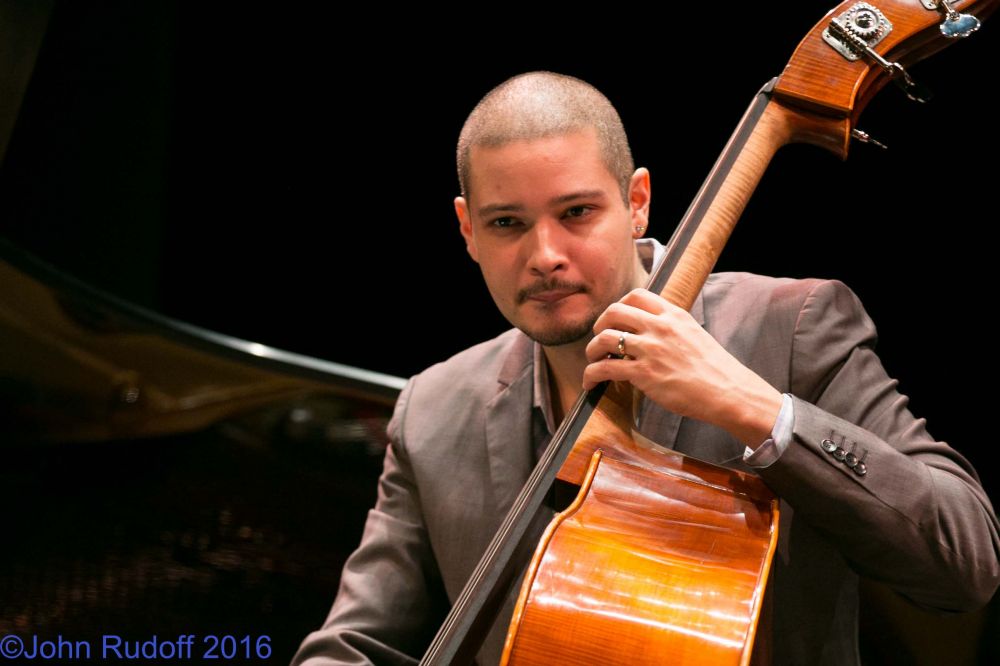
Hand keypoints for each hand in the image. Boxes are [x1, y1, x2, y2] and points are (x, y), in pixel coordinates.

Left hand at [582, 288, 782, 446]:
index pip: (637, 295)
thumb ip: (672, 329)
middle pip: (614, 311)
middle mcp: (660, 327)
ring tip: (593, 361)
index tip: (615, 319)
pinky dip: (590, 375)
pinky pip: (604, 368)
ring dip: (592, 350)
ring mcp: (650, 349)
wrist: (728, 392)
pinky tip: (590, 383)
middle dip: (600, 324)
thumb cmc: (716, 370)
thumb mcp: (695, 335)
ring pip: (603, 338)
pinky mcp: (643, 373)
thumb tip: (651, 334)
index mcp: (674, 315)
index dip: (620, 306)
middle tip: (600, 338)